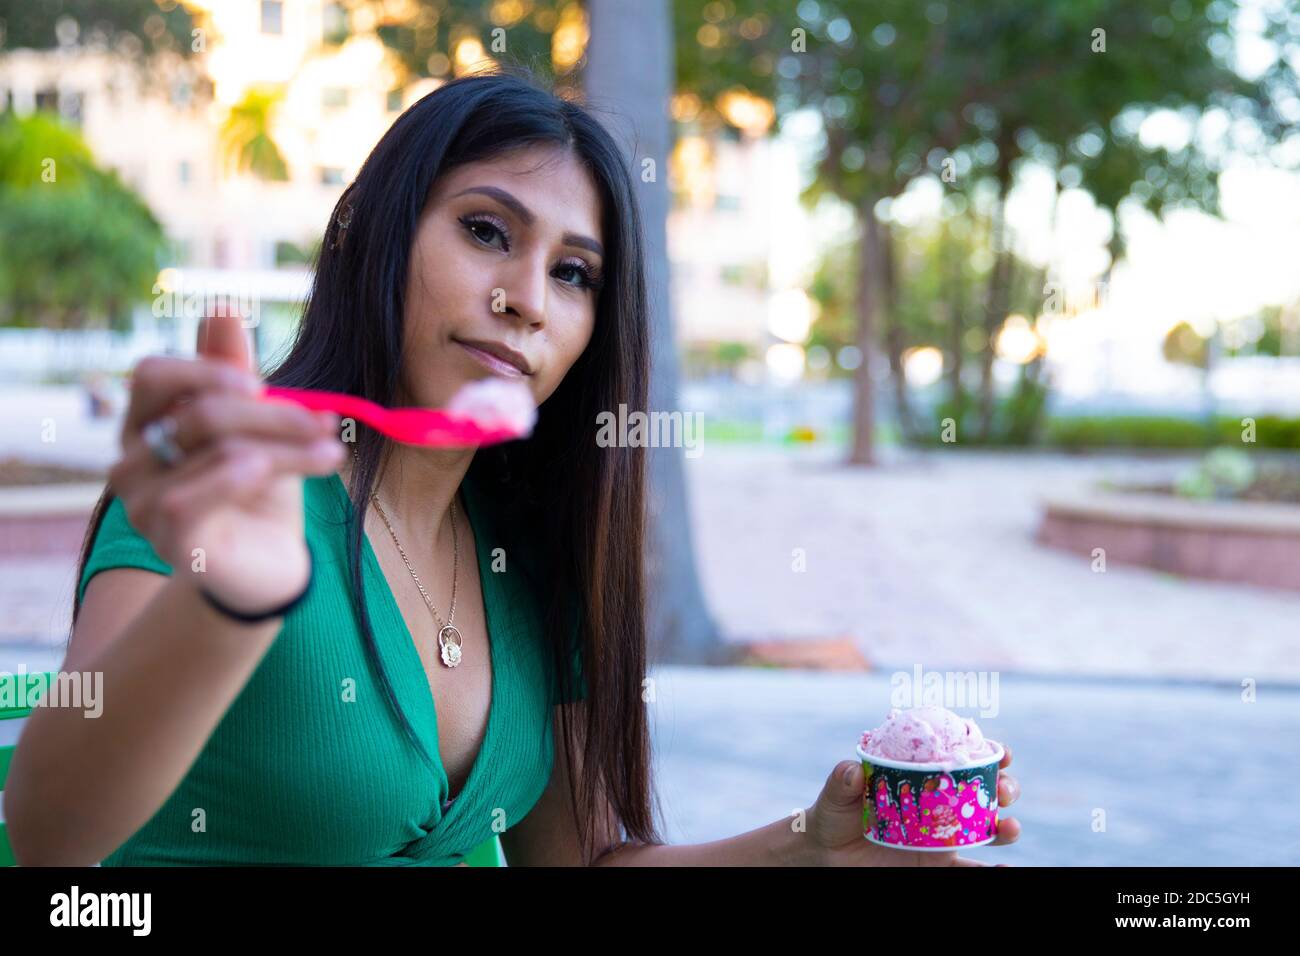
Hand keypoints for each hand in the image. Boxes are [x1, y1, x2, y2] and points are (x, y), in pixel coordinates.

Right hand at [109, 313, 346, 613]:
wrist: (268, 563)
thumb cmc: (257, 489)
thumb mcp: (254, 426)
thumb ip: (232, 372)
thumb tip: (222, 307)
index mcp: (146, 425)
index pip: (152, 375)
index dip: (207, 370)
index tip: (262, 384)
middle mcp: (132, 462)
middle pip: (202, 413)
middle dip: (275, 414)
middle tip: (326, 421)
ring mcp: (143, 505)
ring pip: (220, 452)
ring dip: (286, 448)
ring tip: (331, 452)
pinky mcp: (168, 540)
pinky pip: (192, 498)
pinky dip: (239, 477)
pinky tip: (271, 472)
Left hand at [803, 745, 1020, 865]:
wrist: (830, 854)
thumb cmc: (835, 815)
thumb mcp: (836, 795)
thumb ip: (843, 781)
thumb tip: (853, 771)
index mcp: (921, 775)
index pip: (960, 756)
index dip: (986, 751)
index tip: (1001, 753)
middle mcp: (940, 802)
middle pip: (984, 790)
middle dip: (1005, 786)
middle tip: (1004, 791)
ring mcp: (943, 834)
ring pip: (987, 829)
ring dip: (1006, 827)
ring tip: (1010, 828)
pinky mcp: (939, 864)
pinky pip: (971, 869)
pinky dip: (993, 870)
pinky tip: (1006, 870)